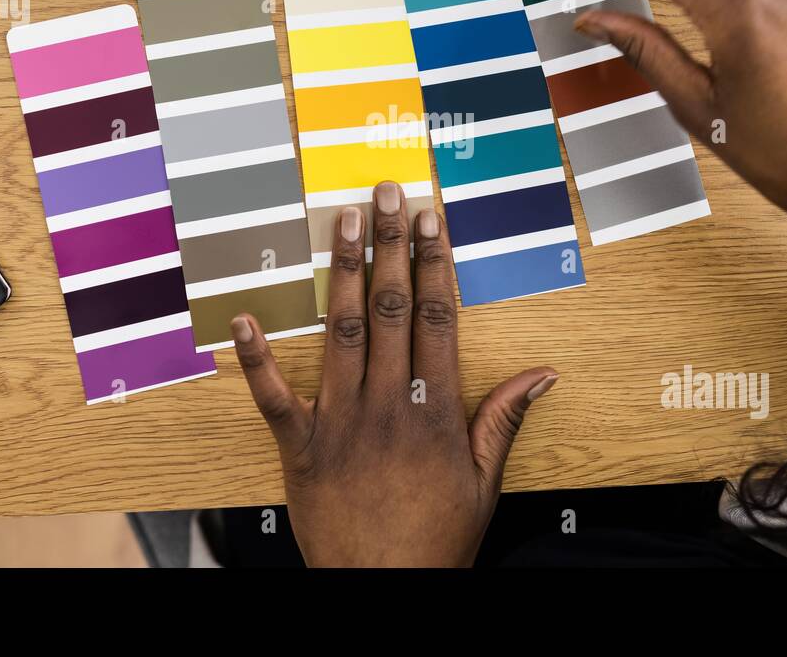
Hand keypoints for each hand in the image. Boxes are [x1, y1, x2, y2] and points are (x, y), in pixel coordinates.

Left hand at [232, 180, 557, 566]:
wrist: (384, 592)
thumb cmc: (437, 540)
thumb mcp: (485, 482)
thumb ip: (505, 419)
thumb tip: (543, 372)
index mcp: (436, 412)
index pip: (438, 318)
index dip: (434, 262)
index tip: (430, 218)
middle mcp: (388, 406)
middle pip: (391, 310)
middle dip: (389, 246)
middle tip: (385, 193)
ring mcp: (340, 424)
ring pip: (341, 335)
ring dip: (340, 273)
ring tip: (340, 222)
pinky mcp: (298, 448)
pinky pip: (273, 398)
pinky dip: (256, 358)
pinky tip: (243, 316)